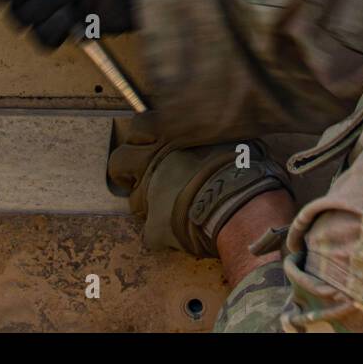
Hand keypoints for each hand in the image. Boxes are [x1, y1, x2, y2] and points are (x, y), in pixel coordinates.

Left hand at [118, 138, 289, 257]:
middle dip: (129, 170)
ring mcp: (150, 196)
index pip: (140, 127)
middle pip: (120, 161)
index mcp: (169, 137)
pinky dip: (165, 236)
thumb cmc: (242, 167)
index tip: (154, 144)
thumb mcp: (230, 139)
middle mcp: (153, 163)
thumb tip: (222, 136)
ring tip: (172, 210)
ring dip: (149, 204)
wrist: (240, 201)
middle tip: (147, 177)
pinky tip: (183, 234)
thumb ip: (212, 138)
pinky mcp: (155, 227)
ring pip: (133, 200)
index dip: (146, 139)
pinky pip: (152, 234)